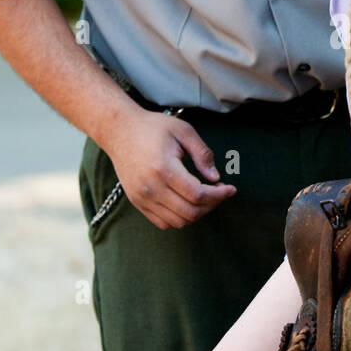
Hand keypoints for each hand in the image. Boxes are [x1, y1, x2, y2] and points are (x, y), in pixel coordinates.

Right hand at [105, 108, 237, 228]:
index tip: (230, 189)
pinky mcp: (137, 202)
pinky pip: (163, 222)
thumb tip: (215, 178)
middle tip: (219, 192)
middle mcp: (151, 188)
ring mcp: (142, 198)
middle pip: (190, 212)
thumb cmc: (153, 127)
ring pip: (178, 221)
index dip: (219, 195)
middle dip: (212, 205)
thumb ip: (202, 154)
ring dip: (197, 213)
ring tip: (204, 196)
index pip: (198, 195)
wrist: (119, 131)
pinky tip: (187, 202)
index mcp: (164, 169)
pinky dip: (180, 218)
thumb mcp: (183, 131)